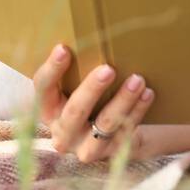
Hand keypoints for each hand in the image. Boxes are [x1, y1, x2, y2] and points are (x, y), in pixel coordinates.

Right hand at [31, 44, 154, 162]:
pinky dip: (138, 111)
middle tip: (108, 69)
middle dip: (92, 89)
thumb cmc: (89, 102)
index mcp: (48, 111)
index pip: (42, 89)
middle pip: (74, 111)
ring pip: (104, 124)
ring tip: (137, 80)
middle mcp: (62, 133)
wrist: (110, 138)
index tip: (63, 48)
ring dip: (122, 100)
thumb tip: (90, 35)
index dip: (51, 70)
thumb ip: (74, 72)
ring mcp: (85, 148)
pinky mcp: (110, 155)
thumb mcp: (73, 90)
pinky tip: (148, 93)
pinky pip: (126, 132)